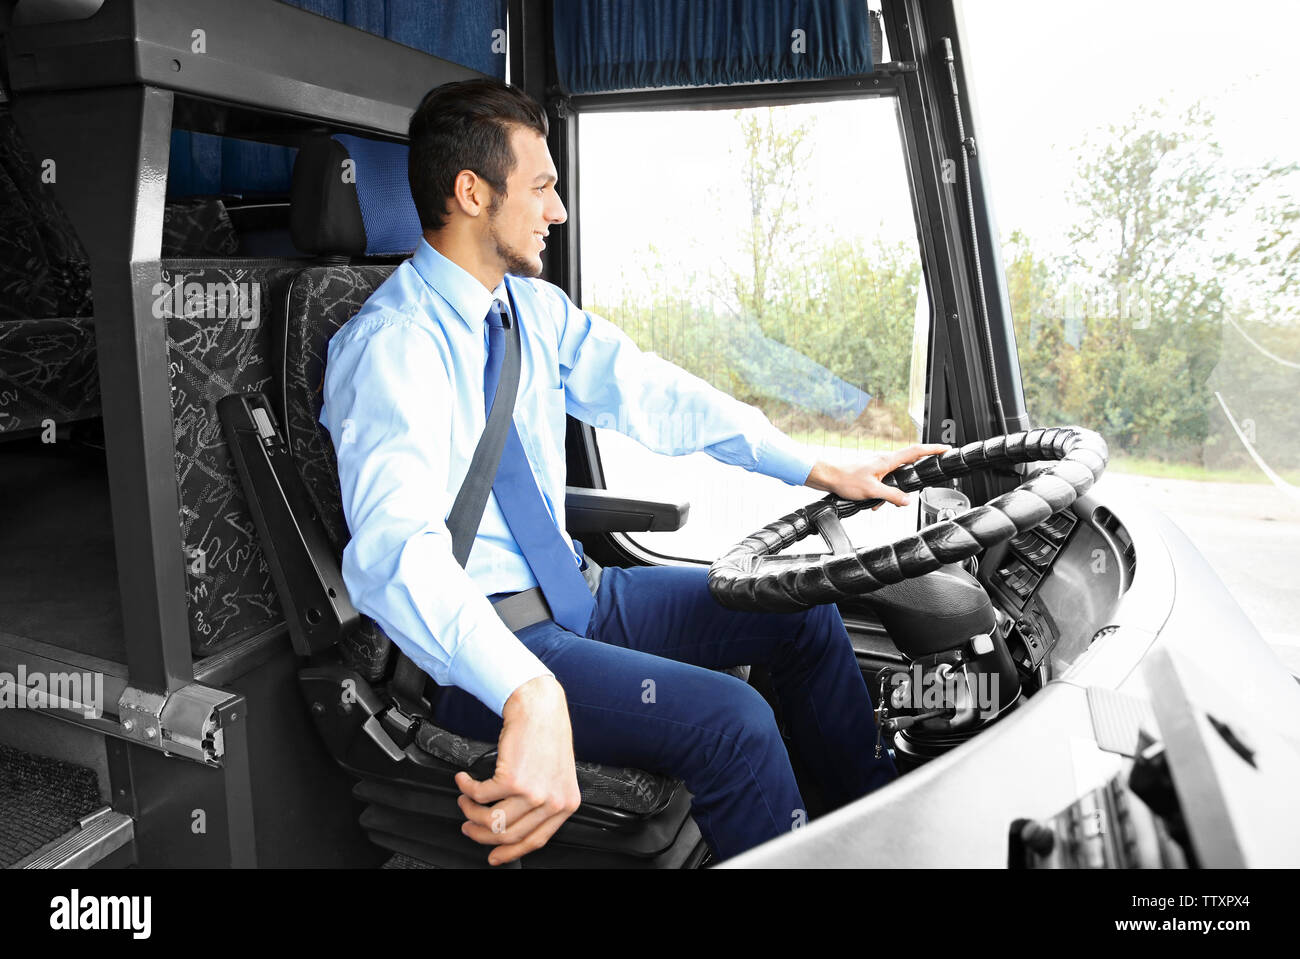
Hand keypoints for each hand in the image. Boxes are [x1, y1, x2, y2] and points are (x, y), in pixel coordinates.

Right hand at [454, 675, 580, 865]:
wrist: (540, 707)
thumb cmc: (547, 735)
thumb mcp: (555, 776)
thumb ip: (542, 803)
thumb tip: (513, 825)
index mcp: (566, 805)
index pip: (534, 840)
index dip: (509, 852)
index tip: (494, 856)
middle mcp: (552, 802)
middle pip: (508, 835)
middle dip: (481, 834)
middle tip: (468, 826)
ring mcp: (533, 793)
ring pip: (490, 820)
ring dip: (470, 812)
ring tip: (464, 800)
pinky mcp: (512, 779)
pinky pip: (479, 795)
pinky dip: (466, 789)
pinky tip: (464, 780)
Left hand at [805, 443, 951, 507]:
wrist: (829, 477)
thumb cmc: (847, 480)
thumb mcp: (873, 491)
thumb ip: (892, 496)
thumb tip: (907, 501)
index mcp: (887, 461)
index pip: (915, 452)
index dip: (932, 449)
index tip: (945, 448)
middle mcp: (884, 460)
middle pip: (909, 463)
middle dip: (914, 475)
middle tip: (919, 481)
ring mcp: (879, 465)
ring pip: (895, 476)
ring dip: (892, 491)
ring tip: (880, 502)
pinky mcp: (873, 471)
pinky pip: (885, 481)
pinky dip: (882, 493)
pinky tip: (872, 503)